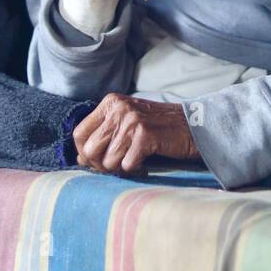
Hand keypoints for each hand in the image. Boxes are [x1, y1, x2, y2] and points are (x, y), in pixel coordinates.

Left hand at [73, 94, 201, 174]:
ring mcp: (132, 121)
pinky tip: (146, 160)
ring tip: (135, 160)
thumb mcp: (127, 121)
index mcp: (111, 102)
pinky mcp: (145, 135)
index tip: (96, 161)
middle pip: (89, 150)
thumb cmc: (157, 127)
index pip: (78, 133)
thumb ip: (103, 134)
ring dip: (121, 167)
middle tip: (117, 166)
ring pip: (108, 161)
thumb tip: (81, 159)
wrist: (192, 125)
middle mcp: (119, 108)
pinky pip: (127, 165)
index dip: (83, 153)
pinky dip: (136, 168)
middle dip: (101, 165)